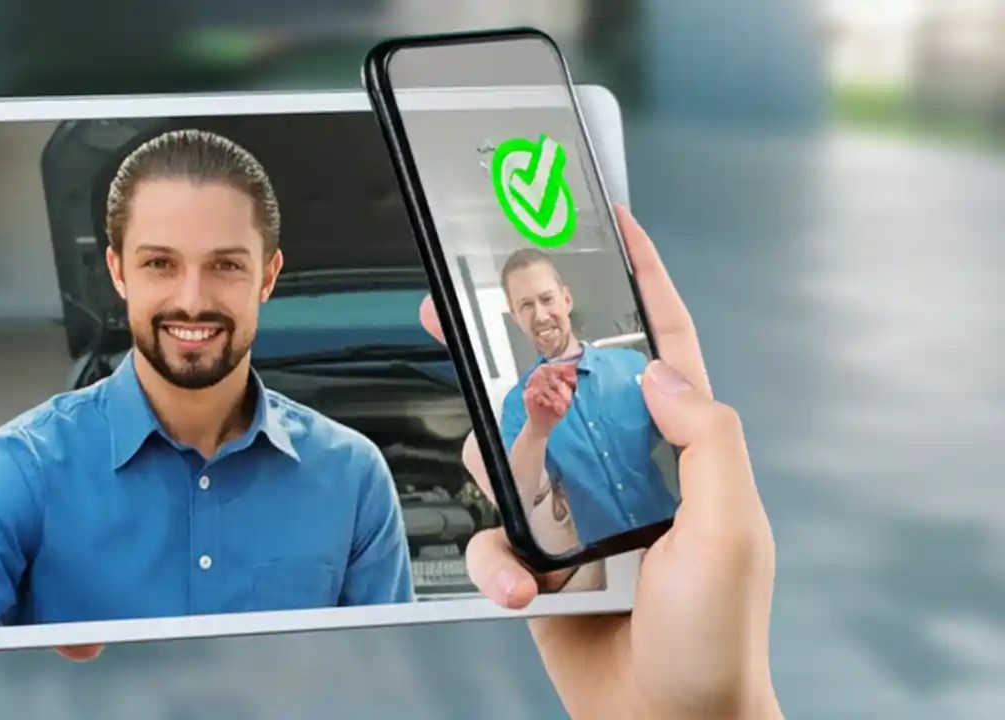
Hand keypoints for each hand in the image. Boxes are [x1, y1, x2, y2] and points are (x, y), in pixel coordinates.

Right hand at [419, 205, 780, 718]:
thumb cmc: (715, 640)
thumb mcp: (728, 535)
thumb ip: (705, 445)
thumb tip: (664, 373)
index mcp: (677, 448)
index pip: (662, 345)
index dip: (640, 281)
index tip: (611, 223)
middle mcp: (620, 466)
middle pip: (558, 381)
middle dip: (512, 342)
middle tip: (464, 309)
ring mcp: (573, 507)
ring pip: (506, 447)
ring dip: (491, 459)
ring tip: (511, 492)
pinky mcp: (536, 552)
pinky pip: (491, 534)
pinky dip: (495, 559)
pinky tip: (521, 585)